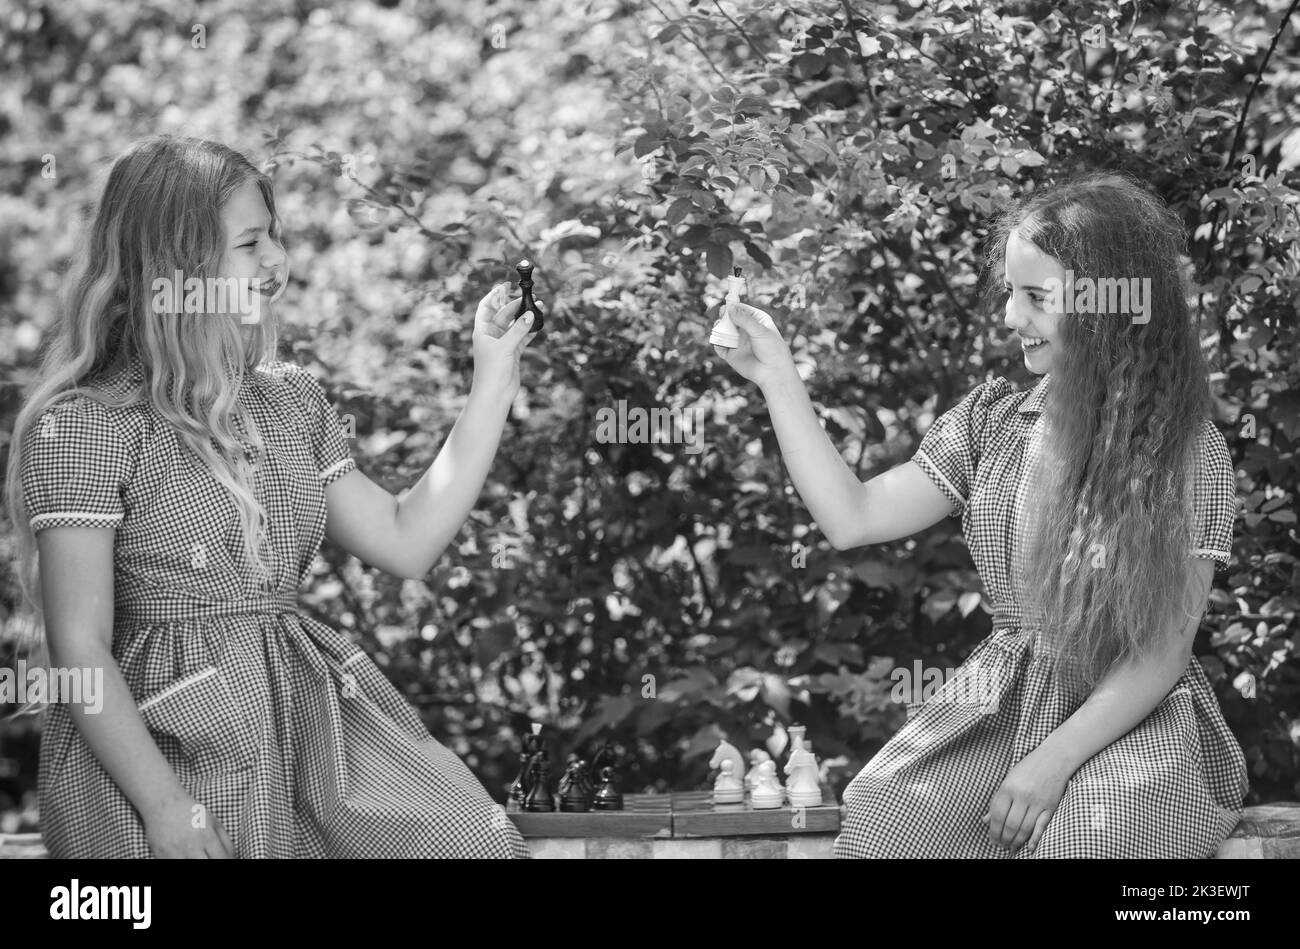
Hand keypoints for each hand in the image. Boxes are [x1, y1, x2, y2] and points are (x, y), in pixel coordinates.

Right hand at [143, 793, 233, 857]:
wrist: (163, 803)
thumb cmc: (191, 811)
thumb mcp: (213, 821)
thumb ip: (225, 840)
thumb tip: (232, 857)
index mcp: (206, 835)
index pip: (221, 859)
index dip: (226, 862)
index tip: (225, 860)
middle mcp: (191, 845)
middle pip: (207, 865)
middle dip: (212, 864)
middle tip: (211, 858)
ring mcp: (174, 852)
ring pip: (190, 867)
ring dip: (196, 863)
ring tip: (198, 857)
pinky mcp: (160, 856)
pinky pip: (174, 865)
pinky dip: (182, 862)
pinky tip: (186, 857)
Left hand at [471, 284, 538, 403]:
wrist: (494, 394)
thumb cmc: (492, 371)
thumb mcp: (505, 347)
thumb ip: (518, 330)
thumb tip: (531, 314)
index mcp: (483, 331)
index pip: (486, 307)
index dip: (495, 295)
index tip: (505, 285)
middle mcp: (492, 336)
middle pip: (504, 314)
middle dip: (516, 305)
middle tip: (530, 296)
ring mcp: (503, 344)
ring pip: (515, 325)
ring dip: (526, 317)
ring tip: (539, 307)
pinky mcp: (513, 353)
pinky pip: (523, 337)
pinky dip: (530, 330)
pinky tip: (539, 324)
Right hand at [711, 301, 798, 389]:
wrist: (773, 372)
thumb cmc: (772, 350)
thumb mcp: (760, 331)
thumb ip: (744, 319)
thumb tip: (729, 308)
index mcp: (757, 321)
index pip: (742, 309)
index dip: (734, 305)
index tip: (726, 304)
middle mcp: (746, 330)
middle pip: (730, 319)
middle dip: (724, 317)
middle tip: (721, 316)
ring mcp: (738, 342)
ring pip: (723, 331)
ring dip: (719, 328)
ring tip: (719, 328)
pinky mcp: (731, 354)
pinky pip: (720, 346)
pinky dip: (717, 343)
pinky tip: (719, 341)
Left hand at [982, 744, 1073, 854]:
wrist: (1054, 758)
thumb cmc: (1028, 768)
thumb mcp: (1008, 780)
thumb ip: (998, 800)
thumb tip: (986, 820)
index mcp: (1008, 787)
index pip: (997, 815)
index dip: (993, 831)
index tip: (992, 839)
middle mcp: (1022, 795)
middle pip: (1010, 825)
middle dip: (1004, 839)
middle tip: (1001, 846)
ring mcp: (1037, 801)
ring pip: (1025, 828)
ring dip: (1017, 841)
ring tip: (1012, 847)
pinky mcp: (1050, 806)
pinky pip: (1041, 826)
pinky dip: (1035, 838)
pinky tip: (1029, 847)